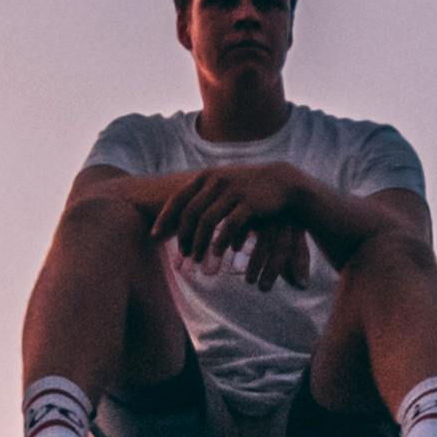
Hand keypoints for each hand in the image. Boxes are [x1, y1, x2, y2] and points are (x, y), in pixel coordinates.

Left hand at [149, 164, 323, 282]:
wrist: (282, 182)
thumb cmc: (248, 188)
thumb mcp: (223, 185)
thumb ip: (203, 195)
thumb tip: (179, 215)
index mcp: (206, 176)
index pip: (178, 199)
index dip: (164, 219)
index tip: (154, 236)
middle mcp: (216, 181)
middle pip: (191, 213)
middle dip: (183, 237)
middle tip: (181, 255)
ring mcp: (233, 191)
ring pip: (208, 221)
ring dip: (200, 243)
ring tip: (197, 260)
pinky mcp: (249, 202)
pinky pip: (229, 225)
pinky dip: (221, 241)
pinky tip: (216, 254)